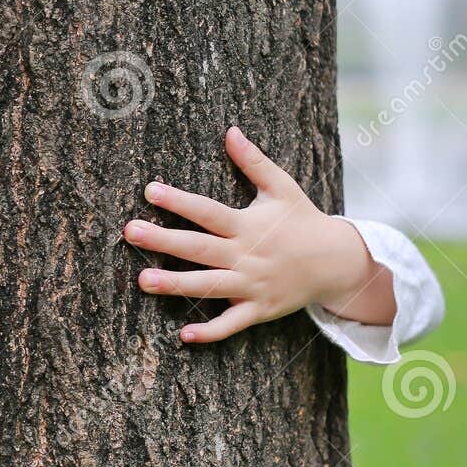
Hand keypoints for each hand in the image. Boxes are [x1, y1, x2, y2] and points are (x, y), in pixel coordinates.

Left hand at [123, 127, 394, 343]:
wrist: (336, 261)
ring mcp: (252, 286)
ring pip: (209, 287)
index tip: (150, 190)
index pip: (207, 212)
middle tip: (130, 232)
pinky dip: (210, 333)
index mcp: (248, 225)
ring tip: (142, 281)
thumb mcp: (282, 187)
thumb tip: (231, 130)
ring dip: (175, 285)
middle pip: (199, 248)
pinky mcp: (259, 310)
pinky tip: (184, 336)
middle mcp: (246, 256)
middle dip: (163, 241)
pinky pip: (232, 324)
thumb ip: (254, 162)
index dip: (179, 201)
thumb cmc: (302, 220)